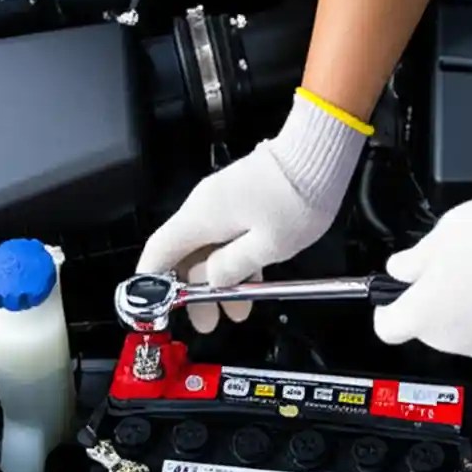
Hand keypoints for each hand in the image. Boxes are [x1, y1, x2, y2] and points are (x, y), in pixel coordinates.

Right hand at [136, 93, 366, 331]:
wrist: (319, 150)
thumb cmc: (297, 196)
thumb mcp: (266, 247)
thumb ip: (232, 267)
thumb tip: (212, 280)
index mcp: (201, 217)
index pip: (158, 252)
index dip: (152, 282)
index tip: (157, 305)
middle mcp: (205, 205)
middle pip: (185, 254)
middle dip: (194, 291)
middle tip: (207, 320)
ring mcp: (223, 199)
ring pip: (209, 247)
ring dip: (219, 279)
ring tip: (236, 309)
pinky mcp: (242, 196)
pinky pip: (228, 234)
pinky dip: (234, 260)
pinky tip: (250, 279)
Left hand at [373, 173, 471, 360]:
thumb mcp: (439, 236)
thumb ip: (414, 260)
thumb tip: (399, 269)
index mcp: (420, 314)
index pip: (388, 327)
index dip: (391, 310)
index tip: (399, 296)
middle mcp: (449, 340)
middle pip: (432, 328)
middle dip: (439, 305)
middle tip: (456, 272)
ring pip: (469, 334)